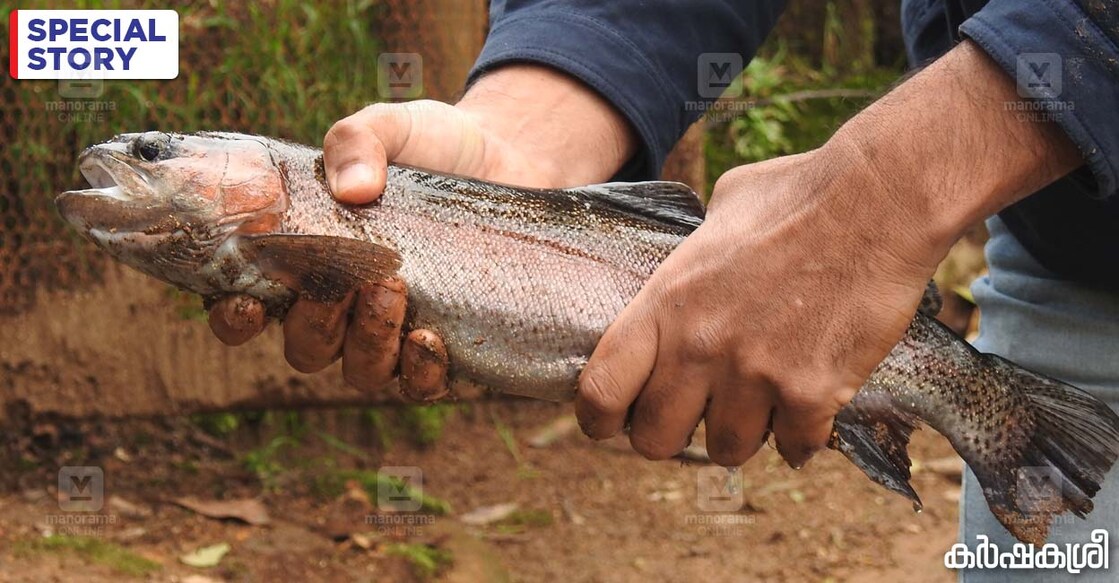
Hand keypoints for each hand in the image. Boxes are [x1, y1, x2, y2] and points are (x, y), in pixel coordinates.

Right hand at [210, 64, 636, 400]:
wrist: (512, 159)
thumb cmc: (435, 145)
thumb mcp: (392, 127)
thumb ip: (356, 141)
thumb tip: (354, 189)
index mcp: (309, 261)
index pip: (249, 307)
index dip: (234, 318)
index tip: (243, 304)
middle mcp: (344, 310)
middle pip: (305, 348)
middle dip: (314, 323)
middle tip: (342, 281)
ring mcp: (395, 334)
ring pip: (360, 372)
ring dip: (368, 341)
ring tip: (393, 288)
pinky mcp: (449, 348)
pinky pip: (421, 385)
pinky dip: (420, 370)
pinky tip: (429, 337)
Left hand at [574, 152, 934, 466]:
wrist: (879, 200)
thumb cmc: (800, 192)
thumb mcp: (721, 211)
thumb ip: (695, 251)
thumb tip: (691, 262)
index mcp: (667, 301)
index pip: (601, 388)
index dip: (597, 417)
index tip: (609, 423)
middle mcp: (700, 346)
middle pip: (654, 440)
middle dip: (670, 435)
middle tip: (692, 417)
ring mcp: (754, 375)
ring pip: (725, 451)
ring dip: (740, 435)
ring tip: (758, 407)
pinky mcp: (811, 393)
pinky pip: (793, 447)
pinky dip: (800, 437)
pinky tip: (808, 409)